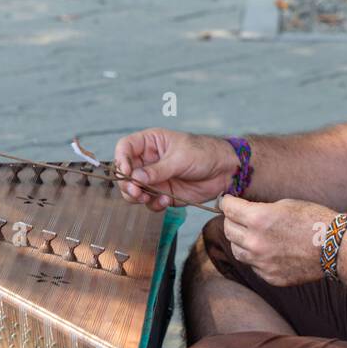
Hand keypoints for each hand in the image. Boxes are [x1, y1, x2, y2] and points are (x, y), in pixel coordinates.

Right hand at [114, 128, 236, 211]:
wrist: (225, 170)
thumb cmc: (204, 153)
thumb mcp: (180, 158)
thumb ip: (157, 170)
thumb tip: (135, 178)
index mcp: (150, 143)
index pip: (125, 147)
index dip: (121, 159)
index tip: (126, 172)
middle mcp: (149, 161)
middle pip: (125, 173)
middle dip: (127, 184)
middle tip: (136, 191)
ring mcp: (154, 178)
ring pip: (133, 190)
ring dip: (137, 197)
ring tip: (148, 197)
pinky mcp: (163, 194)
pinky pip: (149, 202)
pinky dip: (154, 205)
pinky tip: (166, 201)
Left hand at [220, 194, 336, 285]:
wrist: (336, 247)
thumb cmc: (314, 220)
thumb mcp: (284, 204)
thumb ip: (258, 210)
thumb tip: (243, 212)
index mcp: (258, 219)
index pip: (228, 209)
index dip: (227, 202)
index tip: (228, 201)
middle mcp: (255, 243)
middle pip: (228, 230)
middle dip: (231, 220)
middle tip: (238, 216)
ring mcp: (262, 263)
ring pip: (237, 250)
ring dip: (240, 240)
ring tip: (252, 234)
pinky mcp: (270, 277)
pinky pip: (254, 265)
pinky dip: (257, 257)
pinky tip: (269, 250)